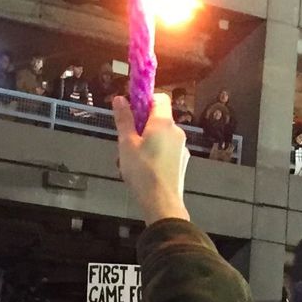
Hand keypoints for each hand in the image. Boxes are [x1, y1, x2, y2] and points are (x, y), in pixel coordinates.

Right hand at [111, 92, 190, 224]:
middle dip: (140, 126)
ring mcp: (181, 147)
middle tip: (124, 143)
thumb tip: (120, 99)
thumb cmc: (142, 172)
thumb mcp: (126, 144)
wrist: (162, 203)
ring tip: (129, 162)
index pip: (160, 97)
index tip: (131, 111)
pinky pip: (165, 151)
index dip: (145, 100)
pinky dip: (154, 154)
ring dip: (144, 143)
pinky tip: (142, 171)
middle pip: (158, 119)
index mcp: (164, 123)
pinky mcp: (181, 162)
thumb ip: (124, 120)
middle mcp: (176, 131)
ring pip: (160, 137)